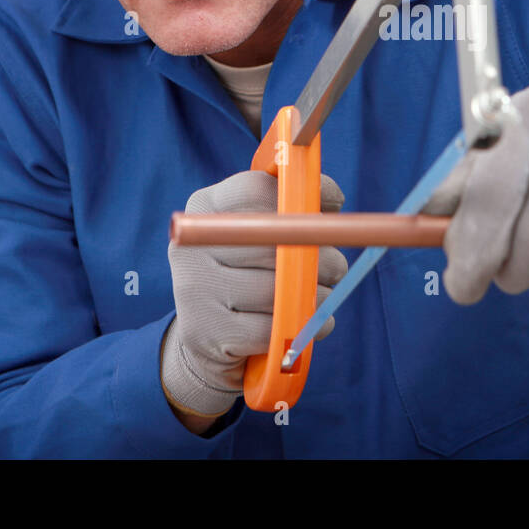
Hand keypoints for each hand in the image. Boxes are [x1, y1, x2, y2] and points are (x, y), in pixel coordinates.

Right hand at [161, 171, 347, 419]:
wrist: (204, 338)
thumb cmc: (246, 272)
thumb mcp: (258, 230)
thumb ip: (293, 207)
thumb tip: (329, 198)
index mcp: (204, 208)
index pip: (255, 190)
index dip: (301, 197)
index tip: (333, 206)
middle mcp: (191, 244)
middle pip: (273, 241)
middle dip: (321, 256)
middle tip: (337, 266)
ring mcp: (193, 290)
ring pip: (275, 290)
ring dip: (315, 295)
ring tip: (323, 295)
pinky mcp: (204, 333)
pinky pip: (269, 328)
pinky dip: (301, 326)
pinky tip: (309, 323)